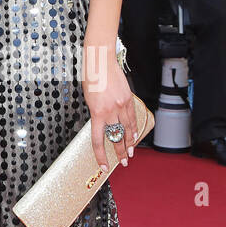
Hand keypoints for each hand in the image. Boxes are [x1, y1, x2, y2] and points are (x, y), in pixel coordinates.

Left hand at [83, 46, 137, 169]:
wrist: (100, 61)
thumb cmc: (91, 78)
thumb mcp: (89, 100)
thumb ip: (97, 114)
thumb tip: (103, 125)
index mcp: (97, 113)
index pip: (99, 141)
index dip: (102, 156)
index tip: (104, 165)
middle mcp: (110, 110)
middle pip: (117, 137)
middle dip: (120, 152)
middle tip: (124, 162)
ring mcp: (121, 105)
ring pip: (128, 129)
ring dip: (130, 142)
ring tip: (131, 152)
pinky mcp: (128, 99)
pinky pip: (133, 117)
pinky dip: (135, 128)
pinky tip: (136, 135)